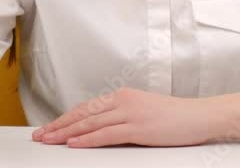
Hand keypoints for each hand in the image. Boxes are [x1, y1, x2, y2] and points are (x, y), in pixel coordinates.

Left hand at [31, 88, 212, 147]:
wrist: (199, 116)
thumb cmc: (175, 116)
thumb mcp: (143, 111)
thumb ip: (122, 117)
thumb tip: (99, 129)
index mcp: (124, 95)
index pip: (87, 107)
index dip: (65, 118)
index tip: (49, 127)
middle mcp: (124, 101)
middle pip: (83, 114)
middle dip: (58, 125)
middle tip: (40, 135)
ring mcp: (130, 113)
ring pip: (90, 124)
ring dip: (66, 133)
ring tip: (49, 140)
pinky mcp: (138, 128)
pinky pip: (106, 134)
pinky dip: (87, 140)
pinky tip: (73, 144)